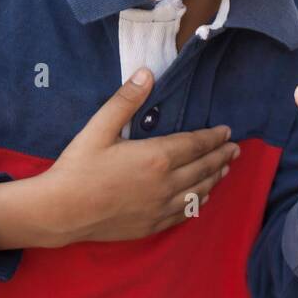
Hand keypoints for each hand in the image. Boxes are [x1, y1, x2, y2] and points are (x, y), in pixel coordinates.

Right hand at [41, 68, 239, 245]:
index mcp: (156, 157)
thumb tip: (147, 72)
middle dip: (221, 156)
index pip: (195, 144)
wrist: (62, 212)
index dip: (213, 137)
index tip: (227, 131)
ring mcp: (160, 207)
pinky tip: (203, 198)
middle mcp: (166, 184)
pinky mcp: (152, 225)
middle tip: (236, 148)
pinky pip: (184, 213)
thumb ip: (126, 100)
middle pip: (203, 168)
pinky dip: (199, 202)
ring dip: (215, 178)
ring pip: (198, 191)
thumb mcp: (99, 127)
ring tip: (226, 168)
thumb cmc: (78, 167)